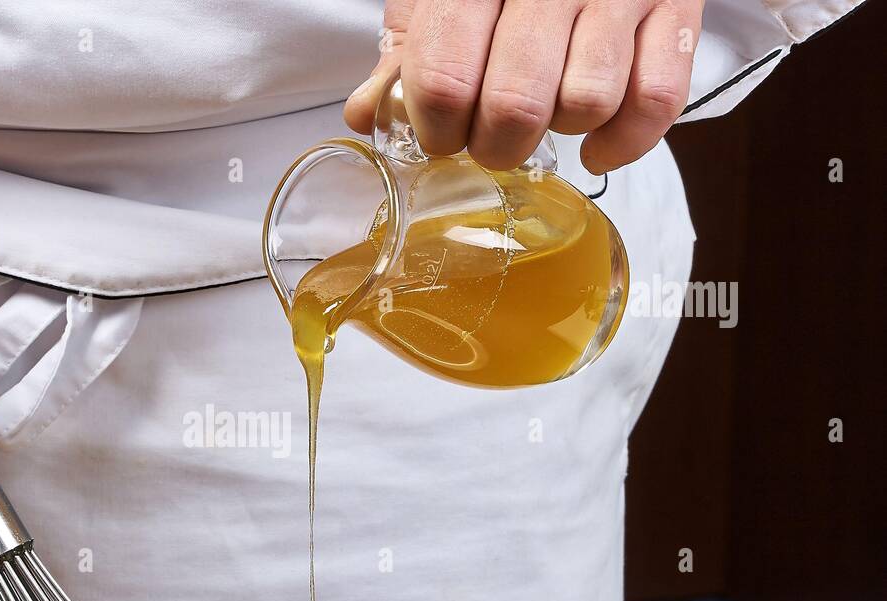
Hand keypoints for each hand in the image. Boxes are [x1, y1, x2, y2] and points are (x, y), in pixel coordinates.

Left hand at [344, 0, 704, 172]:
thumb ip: (405, 55)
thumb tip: (366, 114)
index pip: (445, 80)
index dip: (437, 128)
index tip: (441, 133)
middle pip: (515, 105)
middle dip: (496, 147)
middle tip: (492, 140)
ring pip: (587, 102)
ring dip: (561, 131)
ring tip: (547, 115)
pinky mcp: (674, 8)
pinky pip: (657, 100)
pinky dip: (624, 140)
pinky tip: (595, 144)